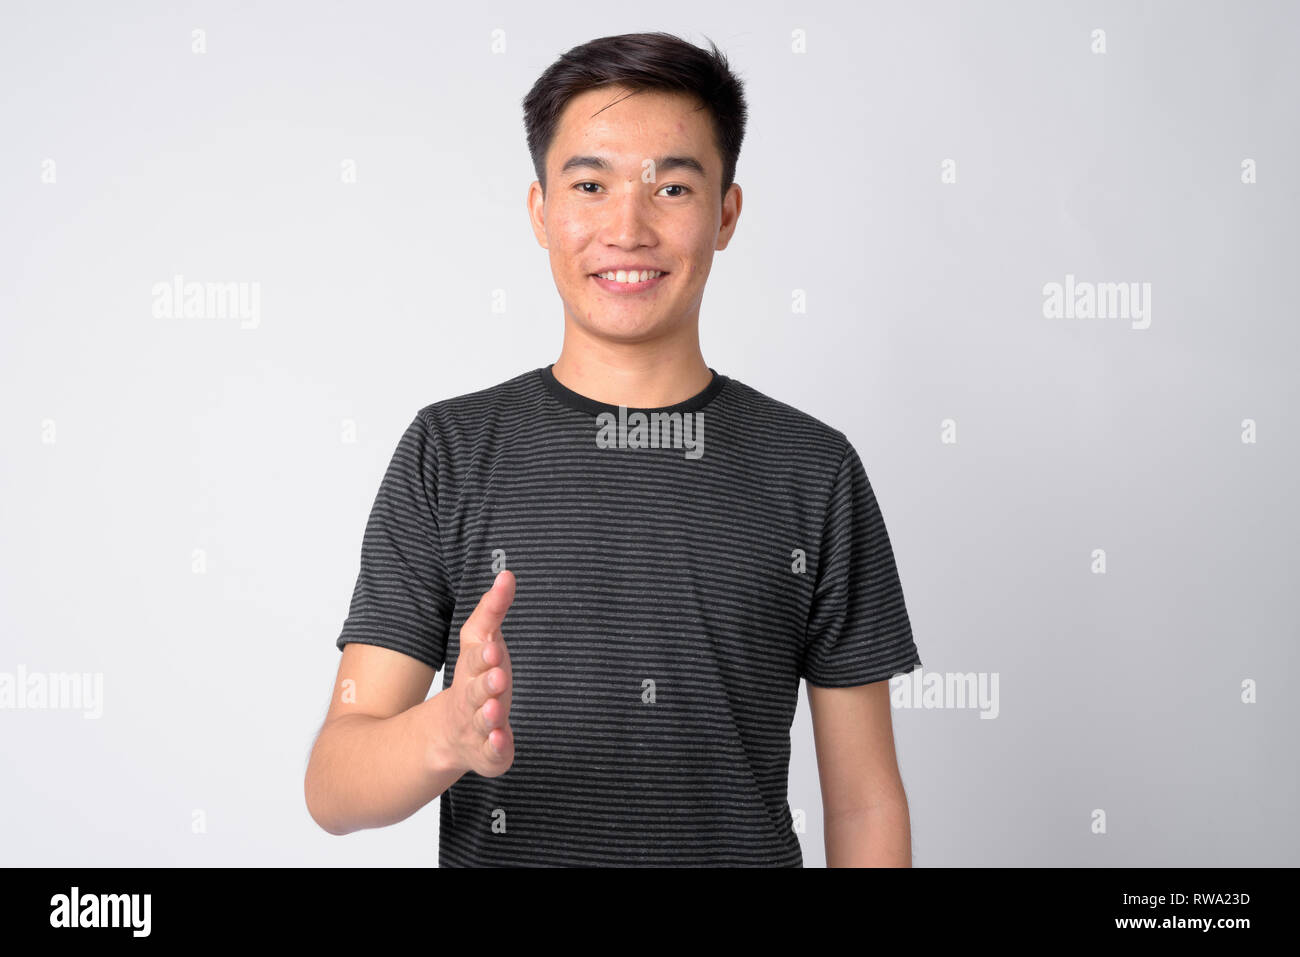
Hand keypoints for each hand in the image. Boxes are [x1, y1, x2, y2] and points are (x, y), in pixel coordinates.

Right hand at [439, 570, 515, 776]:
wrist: (448, 734)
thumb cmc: (475, 678)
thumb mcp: (481, 642)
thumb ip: (494, 609)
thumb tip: (507, 574)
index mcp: (472, 671)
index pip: (475, 660)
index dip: (483, 655)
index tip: (493, 647)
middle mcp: (471, 699)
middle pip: (476, 691)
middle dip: (486, 683)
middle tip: (497, 675)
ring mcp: (477, 727)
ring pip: (482, 722)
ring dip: (489, 715)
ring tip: (495, 708)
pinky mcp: (487, 754)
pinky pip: (491, 754)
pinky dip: (496, 749)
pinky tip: (502, 741)